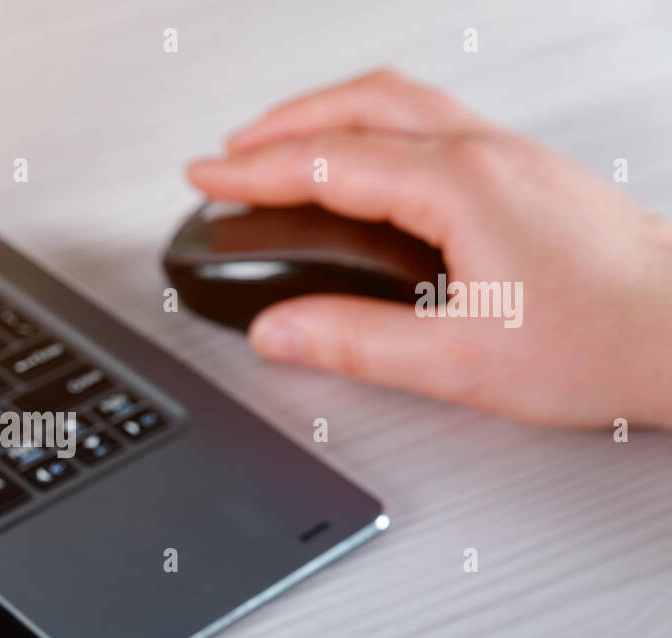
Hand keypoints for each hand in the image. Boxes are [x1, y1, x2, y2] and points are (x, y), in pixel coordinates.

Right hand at [187, 69, 671, 428]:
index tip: (205, 178)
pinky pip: (429, 117)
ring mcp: (509, 155)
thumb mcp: (460, 361)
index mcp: (458, 187)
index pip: (327, 162)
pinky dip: (370, 122)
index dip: (253, 170)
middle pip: (358, 105)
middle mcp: (484, 154)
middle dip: (279, 125)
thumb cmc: (608, 341)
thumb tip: (278, 330)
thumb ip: (354, 343)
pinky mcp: (525, 171)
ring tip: (278, 144)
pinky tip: (363, 157)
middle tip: (227, 154)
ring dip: (325, 113)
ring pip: (397, 100)